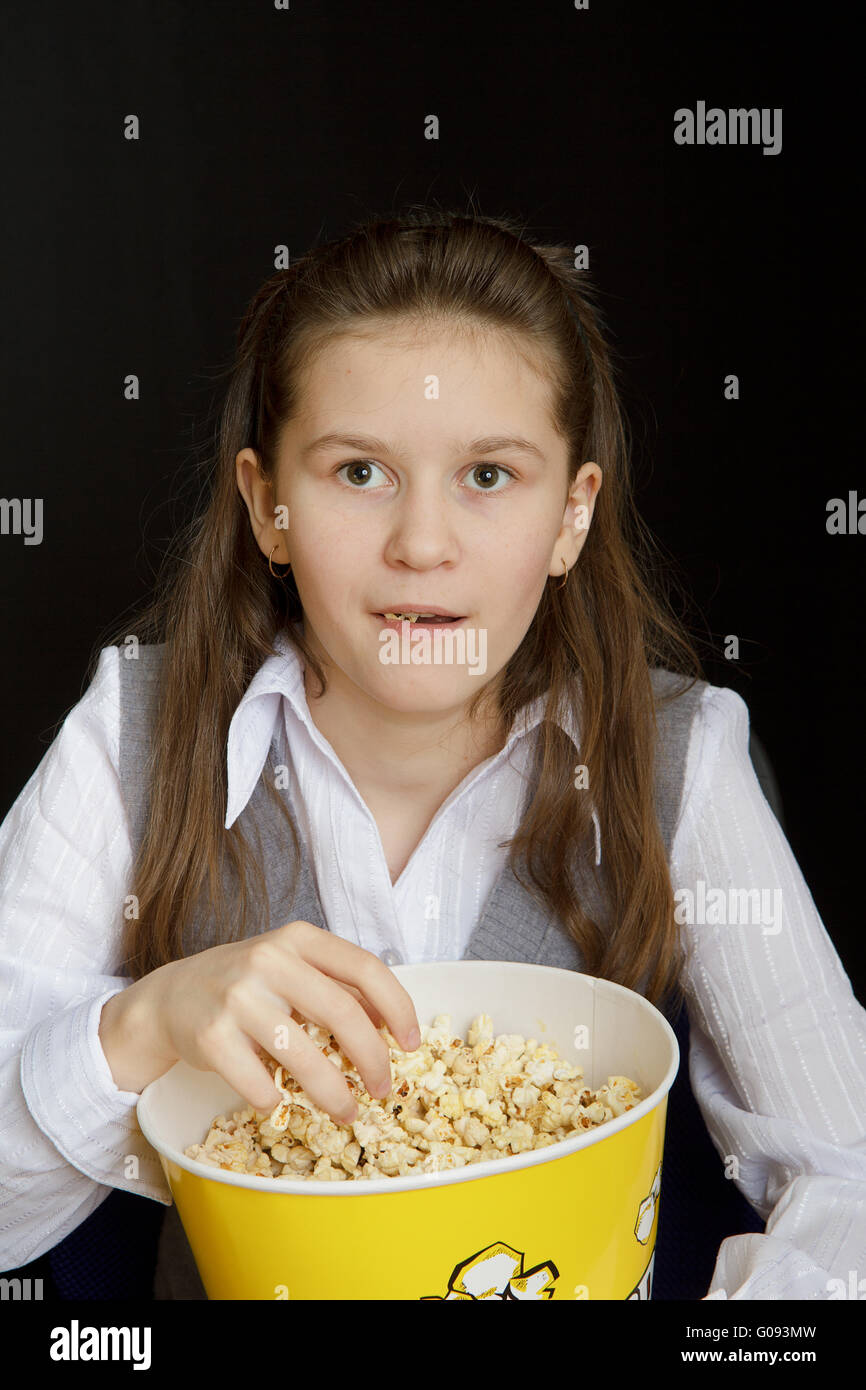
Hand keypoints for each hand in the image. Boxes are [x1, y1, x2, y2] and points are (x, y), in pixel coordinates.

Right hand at [147, 920, 419, 1123]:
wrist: (172, 997)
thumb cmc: (249, 985)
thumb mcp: (293, 968)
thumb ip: (339, 986)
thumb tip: (393, 1025)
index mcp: (298, 938)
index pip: (365, 967)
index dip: (398, 1008)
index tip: (411, 1043)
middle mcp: (268, 959)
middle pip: (343, 1014)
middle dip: (373, 1060)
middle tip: (383, 1089)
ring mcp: (236, 997)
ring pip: (304, 1057)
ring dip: (334, 1094)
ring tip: (346, 1111)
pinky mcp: (210, 1037)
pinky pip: (261, 1085)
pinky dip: (278, 1102)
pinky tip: (281, 1102)